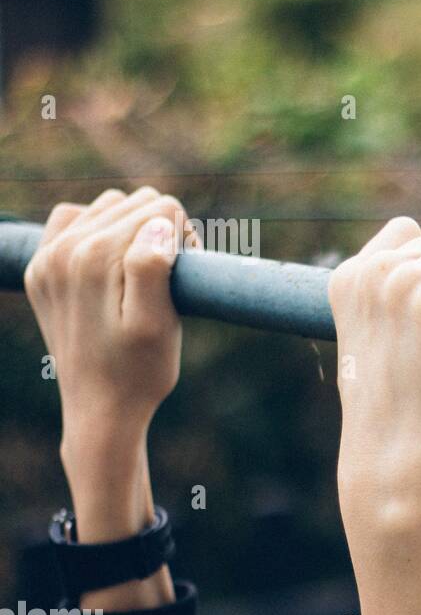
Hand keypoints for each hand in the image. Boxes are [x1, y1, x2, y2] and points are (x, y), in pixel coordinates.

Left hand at [24, 187, 191, 608]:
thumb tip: (160, 223)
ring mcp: (46, 259)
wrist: (99, 410)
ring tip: (144, 273)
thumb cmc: (139, 372)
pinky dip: (97, 231)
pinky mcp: (41, 270)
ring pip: (105, 207)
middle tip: (168, 279)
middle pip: (132, 204)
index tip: (184, 276)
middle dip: (160, 231)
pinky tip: (111, 262)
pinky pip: (72, 220)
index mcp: (93, 258)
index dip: (185, 238)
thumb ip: (153, 269)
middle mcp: (61, 250)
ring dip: (132, 231)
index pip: (159, 210)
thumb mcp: (159, 325)